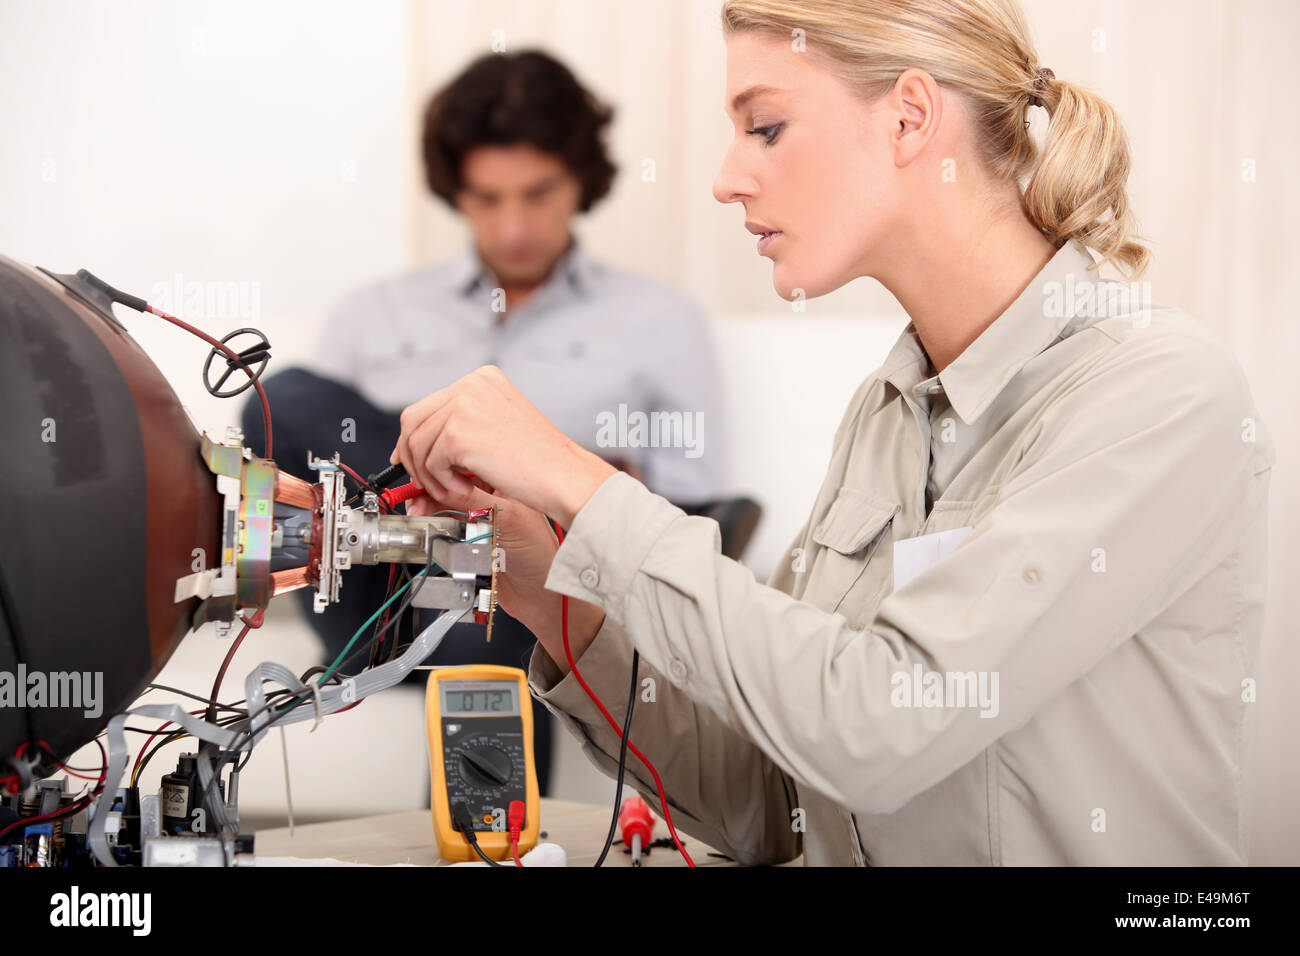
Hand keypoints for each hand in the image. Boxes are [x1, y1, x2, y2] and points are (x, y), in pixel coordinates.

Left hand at [390, 365, 616, 526]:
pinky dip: (442, 483)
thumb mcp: (496, 430)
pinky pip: (430, 463)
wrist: (564, 475)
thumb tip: (410, 449)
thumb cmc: (541, 459)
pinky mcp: (458, 433)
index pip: (428, 405)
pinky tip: (467, 488)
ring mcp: (463, 406)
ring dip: (429, 476)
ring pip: (418, 445)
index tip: (413, 459)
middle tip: (424, 482)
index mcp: (482, 379)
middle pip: (413, 420)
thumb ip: (459, 430)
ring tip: (454, 490)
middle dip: (412, 456)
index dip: (415, 437)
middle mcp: (470, 384)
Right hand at [406, 483, 604, 675]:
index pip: (468, 467)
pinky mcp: (470, 541)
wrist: (539, 598)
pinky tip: (432, 530)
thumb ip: (475, 499)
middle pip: (451, 486)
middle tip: (418, 504)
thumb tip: (443, 482)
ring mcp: (480, 520)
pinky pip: (445, 529)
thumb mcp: (508, 518)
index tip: (425, 479)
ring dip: (429, 510)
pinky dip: (434, 528)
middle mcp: (493, 499)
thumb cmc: (541, 557)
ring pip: (444, 507)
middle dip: (430, 492)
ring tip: (421, 517)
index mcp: (506, 484)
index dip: (444, 470)